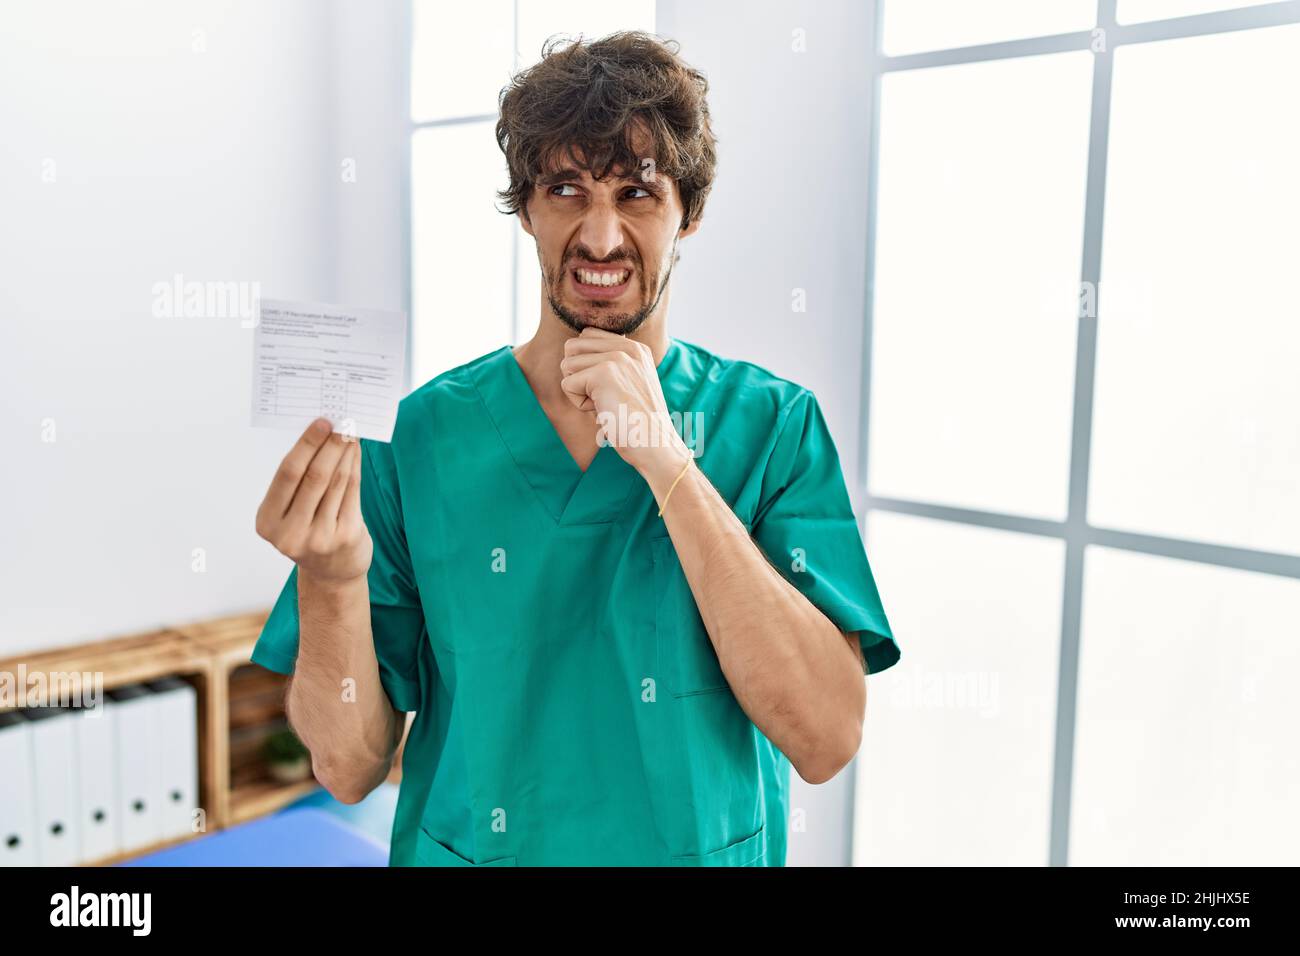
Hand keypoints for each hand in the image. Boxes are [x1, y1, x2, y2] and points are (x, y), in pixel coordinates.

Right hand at [255, 418, 372, 584]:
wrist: (332, 574)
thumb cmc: (309, 532)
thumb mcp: (291, 512)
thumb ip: (298, 481)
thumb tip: (319, 434)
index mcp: (268, 522)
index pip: (287, 474)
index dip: (306, 445)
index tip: (321, 422)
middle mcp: (291, 532)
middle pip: (313, 477)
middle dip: (329, 445)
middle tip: (341, 422)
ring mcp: (320, 537)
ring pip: (336, 482)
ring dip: (344, 453)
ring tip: (350, 433)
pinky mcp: (346, 537)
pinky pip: (352, 493)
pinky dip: (354, 468)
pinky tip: (355, 453)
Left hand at [559, 328, 691, 479]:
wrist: (656, 444)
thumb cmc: (638, 422)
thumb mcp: (632, 383)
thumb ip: (611, 363)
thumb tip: (572, 352)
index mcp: (635, 348)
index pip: (587, 336)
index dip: (587, 365)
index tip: (609, 387)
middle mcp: (627, 347)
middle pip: (572, 347)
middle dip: (577, 375)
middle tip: (602, 395)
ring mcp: (616, 358)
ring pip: (567, 365)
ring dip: (578, 390)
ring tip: (605, 403)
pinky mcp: (603, 374)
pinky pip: (567, 384)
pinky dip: (579, 404)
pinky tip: (603, 410)